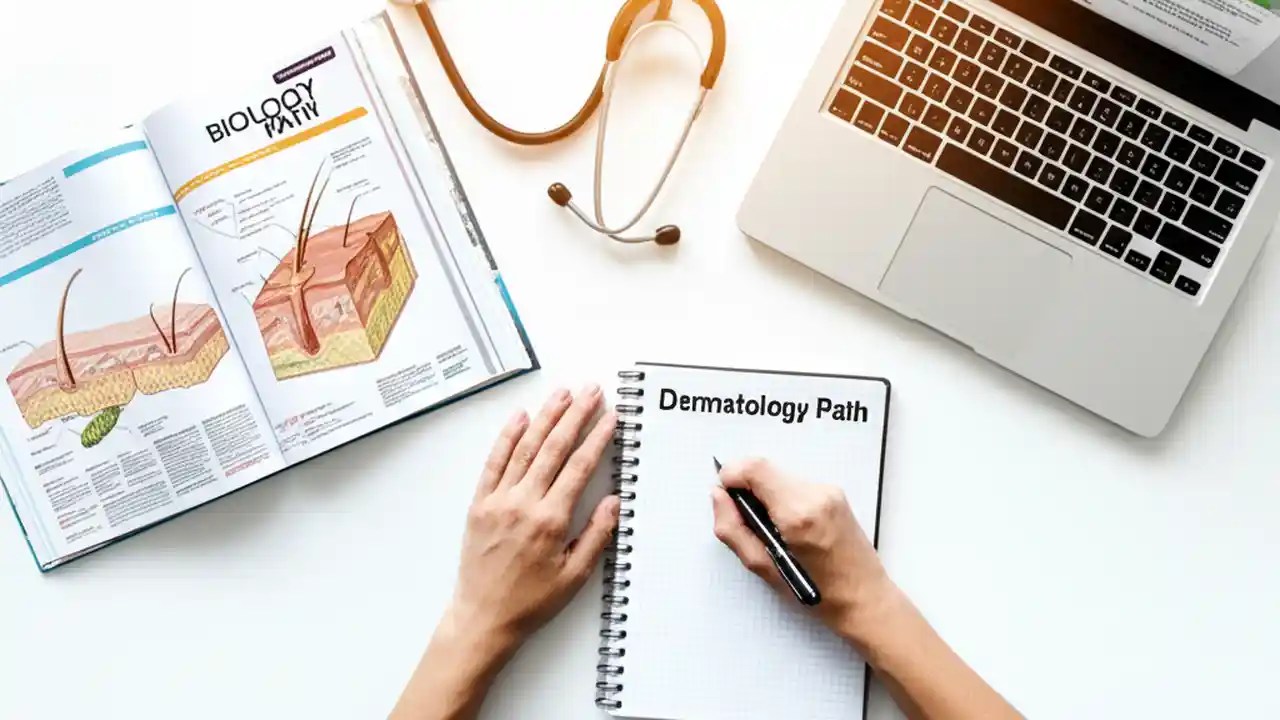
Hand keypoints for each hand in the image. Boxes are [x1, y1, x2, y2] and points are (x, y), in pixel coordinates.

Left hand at [450, 385, 620, 650]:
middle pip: (554, 448)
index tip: (610, 417)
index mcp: (550, 520)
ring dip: (545, 417)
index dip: (597, 438)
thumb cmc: (530, 602)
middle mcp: (523, 503)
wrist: (483, 618)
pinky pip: (494, 462)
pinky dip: (507, 437)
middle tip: (591, 391)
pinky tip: (520, 417)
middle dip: (575, 415)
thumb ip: (596, 535)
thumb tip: (613, 501)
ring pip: (525, 448)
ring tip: (562, 393)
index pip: (579, 467)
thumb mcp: (574, 576)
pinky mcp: (479, 504)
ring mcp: (498, 500)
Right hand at [711, 458, 896, 645]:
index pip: (754, 467)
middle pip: (764, 468)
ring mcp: (829, 491)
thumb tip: (719, 498)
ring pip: (778, 475)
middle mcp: (816, 495)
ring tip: (772, 530)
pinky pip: (795, 484)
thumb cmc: (820, 593)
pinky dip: (782, 499)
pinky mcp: (834, 493)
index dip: (731, 476)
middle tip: (749, 520)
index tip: (726, 494)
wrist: (864, 596)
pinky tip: (788, 527)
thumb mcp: (763, 567)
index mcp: (798, 514)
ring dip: (766, 495)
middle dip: (747, 489)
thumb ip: (733, 529)